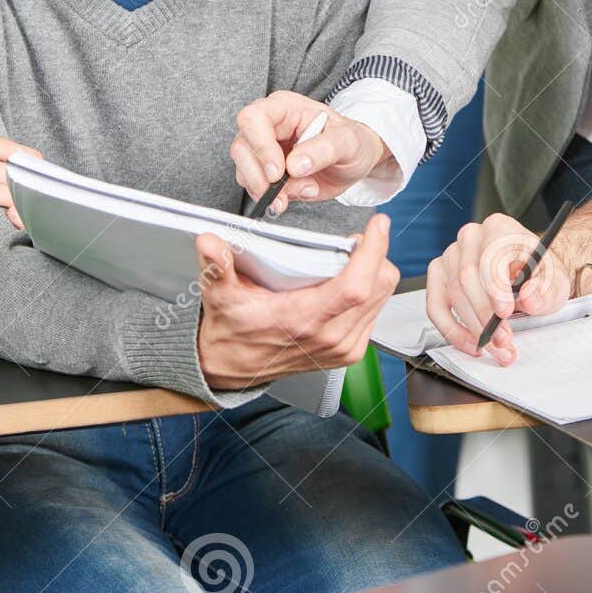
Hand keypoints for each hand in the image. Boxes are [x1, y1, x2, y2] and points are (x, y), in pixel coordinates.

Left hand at [0, 136, 42, 229]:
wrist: (32, 228)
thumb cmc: (2, 193)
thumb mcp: (1, 176)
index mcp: (28, 166)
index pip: (13, 152)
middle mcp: (33, 182)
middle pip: (11, 172)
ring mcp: (33, 204)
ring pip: (16, 195)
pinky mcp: (30, 224)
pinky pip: (27, 220)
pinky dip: (19, 216)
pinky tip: (8, 214)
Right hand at [196, 213, 398, 388]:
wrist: (232, 368)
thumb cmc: (232, 328)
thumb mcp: (220, 294)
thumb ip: (216, 266)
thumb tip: (209, 242)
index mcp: (304, 320)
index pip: (356, 286)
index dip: (373, 252)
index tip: (377, 225)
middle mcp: (331, 337)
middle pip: (379, 287)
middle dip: (377, 254)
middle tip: (359, 238)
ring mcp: (343, 348)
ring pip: (382, 299)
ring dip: (376, 272)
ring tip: (355, 256)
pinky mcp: (349, 353)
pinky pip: (375, 313)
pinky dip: (371, 292)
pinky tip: (351, 281)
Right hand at [230, 91, 390, 212]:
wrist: (355, 162)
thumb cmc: (352, 142)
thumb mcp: (348, 141)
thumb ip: (323, 149)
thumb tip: (295, 165)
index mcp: (286, 108)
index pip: (253, 118)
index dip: (261, 146)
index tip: (278, 171)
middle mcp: (270, 126)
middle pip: (241, 147)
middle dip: (260, 176)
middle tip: (282, 193)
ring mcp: (265, 150)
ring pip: (244, 170)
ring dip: (268, 191)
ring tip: (304, 190)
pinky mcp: (266, 172)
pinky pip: (255, 187)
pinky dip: (273, 198)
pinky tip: (296, 195)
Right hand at [426, 213, 571, 362]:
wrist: (530, 277)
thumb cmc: (538, 275)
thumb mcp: (554, 282)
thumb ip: (546, 291)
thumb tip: (529, 298)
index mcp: (500, 228)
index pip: (491, 253)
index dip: (495, 285)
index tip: (505, 312)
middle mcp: (471, 238)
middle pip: (467, 275)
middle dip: (484, 314)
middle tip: (503, 339)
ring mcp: (452, 256)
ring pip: (453, 294)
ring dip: (473, 328)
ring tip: (497, 348)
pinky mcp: (439, 277)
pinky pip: (436, 306)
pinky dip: (451, 330)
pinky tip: (472, 344)